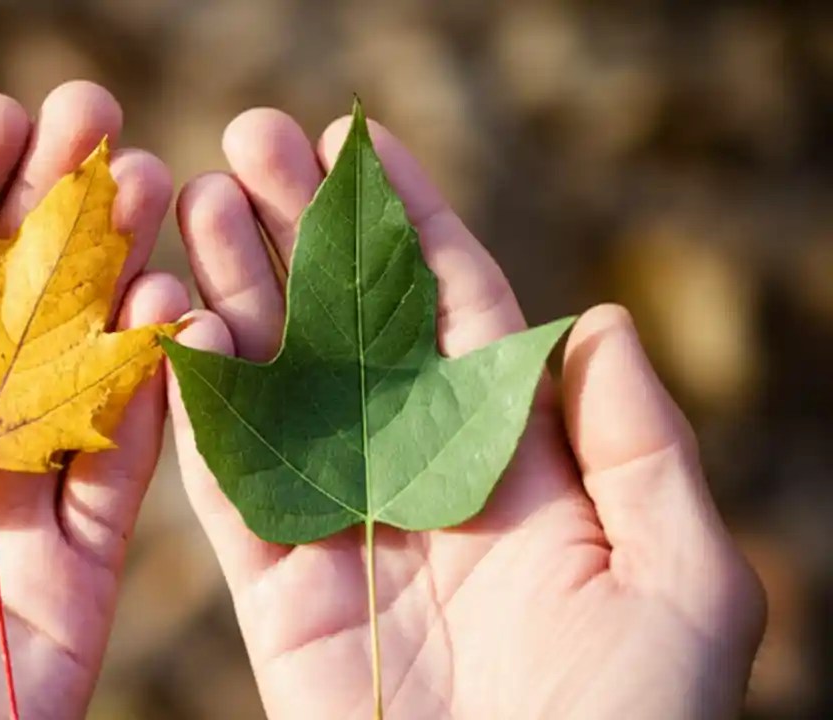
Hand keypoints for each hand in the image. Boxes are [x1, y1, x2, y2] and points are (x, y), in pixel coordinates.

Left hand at [0, 81, 185, 719]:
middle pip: (11, 306)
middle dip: (51, 207)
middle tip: (96, 121)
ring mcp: (24, 502)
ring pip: (83, 363)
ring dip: (119, 270)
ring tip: (149, 183)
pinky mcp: (83, 566)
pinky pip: (131, 464)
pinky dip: (161, 386)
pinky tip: (174, 306)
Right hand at [168, 109, 764, 718]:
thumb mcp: (680, 578)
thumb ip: (636, 443)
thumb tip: (591, 319)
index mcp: (517, 464)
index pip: (452, 311)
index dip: (405, 222)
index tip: (359, 141)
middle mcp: (421, 481)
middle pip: (347, 328)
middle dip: (297, 233)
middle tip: (245, 143)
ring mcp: (344, 532)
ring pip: (275, 387)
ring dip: (235, 294)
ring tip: (193, 202)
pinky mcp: (279, 595)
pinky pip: (227, 486)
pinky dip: (197, 409)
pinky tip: (180, 325)